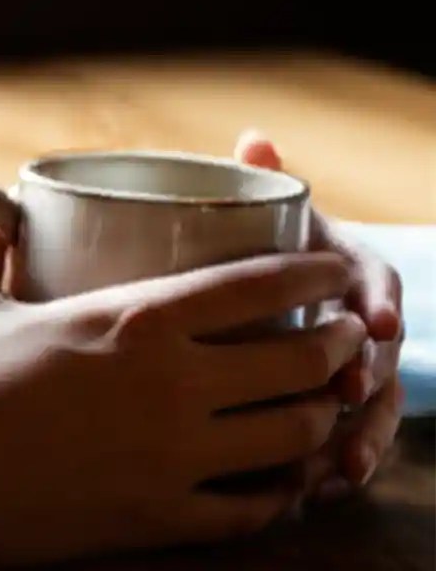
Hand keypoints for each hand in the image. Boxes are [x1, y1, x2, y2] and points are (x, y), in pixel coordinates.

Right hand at [0, 224, 363, 569]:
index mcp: (134, 322)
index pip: (259, 286)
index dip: (314, 274)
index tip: (336, 270)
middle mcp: (172, 387)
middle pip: (299, 362)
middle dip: (335, 344)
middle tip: (339, 336)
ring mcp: (173, 459)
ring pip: (291, 437)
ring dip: (319, 416)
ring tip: (320, 404)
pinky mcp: (159, 518)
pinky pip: (252, 511)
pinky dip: (280, 494)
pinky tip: (281, 484)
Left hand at [233, 130, 404, 496]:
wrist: (251, 296)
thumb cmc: (252, 252)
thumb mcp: (257, 223)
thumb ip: (262, 186)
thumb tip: (253, 139)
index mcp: (342, 270)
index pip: (378, 282)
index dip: (381, 302)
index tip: (379, 325)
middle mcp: (358, 322)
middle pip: (382, 355)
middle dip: (371, 379)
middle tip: (346, 399)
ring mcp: (354, 369)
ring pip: (373, 409)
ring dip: (363, 438)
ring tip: (342, 469)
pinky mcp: (334, 412)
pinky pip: (348, 444)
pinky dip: (338, 468)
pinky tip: (318, 494)